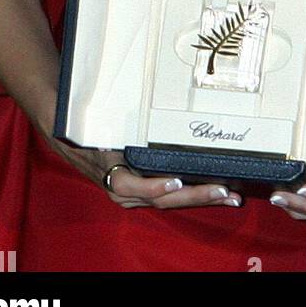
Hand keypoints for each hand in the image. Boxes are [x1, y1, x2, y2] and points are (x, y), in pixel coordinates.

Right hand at [47, 141, 242, 209]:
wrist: (74, 143)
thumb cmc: (90, 132)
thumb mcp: (99, 128)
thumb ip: (113, 125)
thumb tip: (128, 104)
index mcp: (113, 176)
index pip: (132, 186)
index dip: (153, 187)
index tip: (175, 182)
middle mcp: (126, 192)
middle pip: (162, 199)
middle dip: (195, 196)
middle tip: (222, 190)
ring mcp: (138, 196)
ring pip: (172, 202)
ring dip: (202, 199)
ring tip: (231, 196)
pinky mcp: (147, 193)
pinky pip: (172, 197)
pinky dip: (195, 195)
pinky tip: (218, 193)